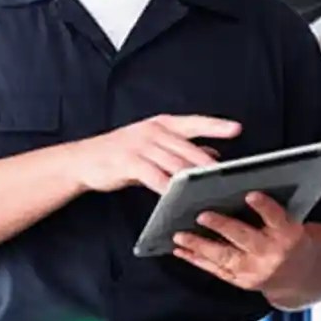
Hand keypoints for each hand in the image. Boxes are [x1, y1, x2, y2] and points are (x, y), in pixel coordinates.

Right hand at [71, 114, 240, 194]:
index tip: (236, 129)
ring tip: (209, 190)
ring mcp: (141, 146)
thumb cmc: (122, 153)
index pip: (194, 123)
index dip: (215, 126)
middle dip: (210, 164)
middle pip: (188, 148)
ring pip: (174, 164)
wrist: (84, 160)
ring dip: (192, 179)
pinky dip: (168, 188)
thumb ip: (181, 150)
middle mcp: (153, 131)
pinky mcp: (129, 163)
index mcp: (162, 124)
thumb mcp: (153, 145)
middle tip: (229, 176)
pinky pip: (154, 177)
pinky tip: (178, 197)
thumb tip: (213, 156)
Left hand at [172, 192, 313, 293]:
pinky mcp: (241, 281)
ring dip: (201, 245)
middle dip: (223, 227)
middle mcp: (272, 254)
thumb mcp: (291, 221)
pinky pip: (216, 270)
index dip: (264, 207)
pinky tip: (180, 249)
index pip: (276, 217)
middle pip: (245, 238)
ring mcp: (255, 271)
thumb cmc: (289, 237)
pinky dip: (197, 259)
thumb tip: (240, 183)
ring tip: (180, 235)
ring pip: (226, 257)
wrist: (300, 273)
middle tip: (202, 215)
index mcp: (289, 234)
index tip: (250, 194)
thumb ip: (270, 208)